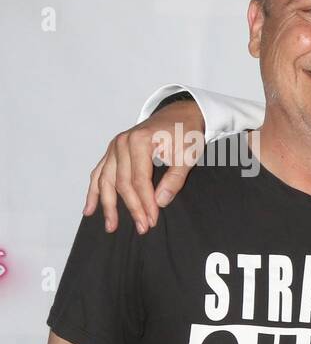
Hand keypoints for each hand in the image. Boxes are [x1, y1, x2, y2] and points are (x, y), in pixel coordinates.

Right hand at [84, 98, 203, 233]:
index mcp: (139, 141)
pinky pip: (99, 173)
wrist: (179, 115)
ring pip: (106, 180)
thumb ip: (175, 178)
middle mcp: (121, 143)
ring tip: (111, 226)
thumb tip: (160, 201)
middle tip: (142, 228)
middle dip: (132, 207)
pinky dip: (94, 191)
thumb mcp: (188, 155)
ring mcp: (114, 147)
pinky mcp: (112, 152)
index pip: (139, 179)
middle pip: (121, 182)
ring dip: (107, 205)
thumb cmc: (185, 133)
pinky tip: (90, 209)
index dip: (145, 202)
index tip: (152, 220)